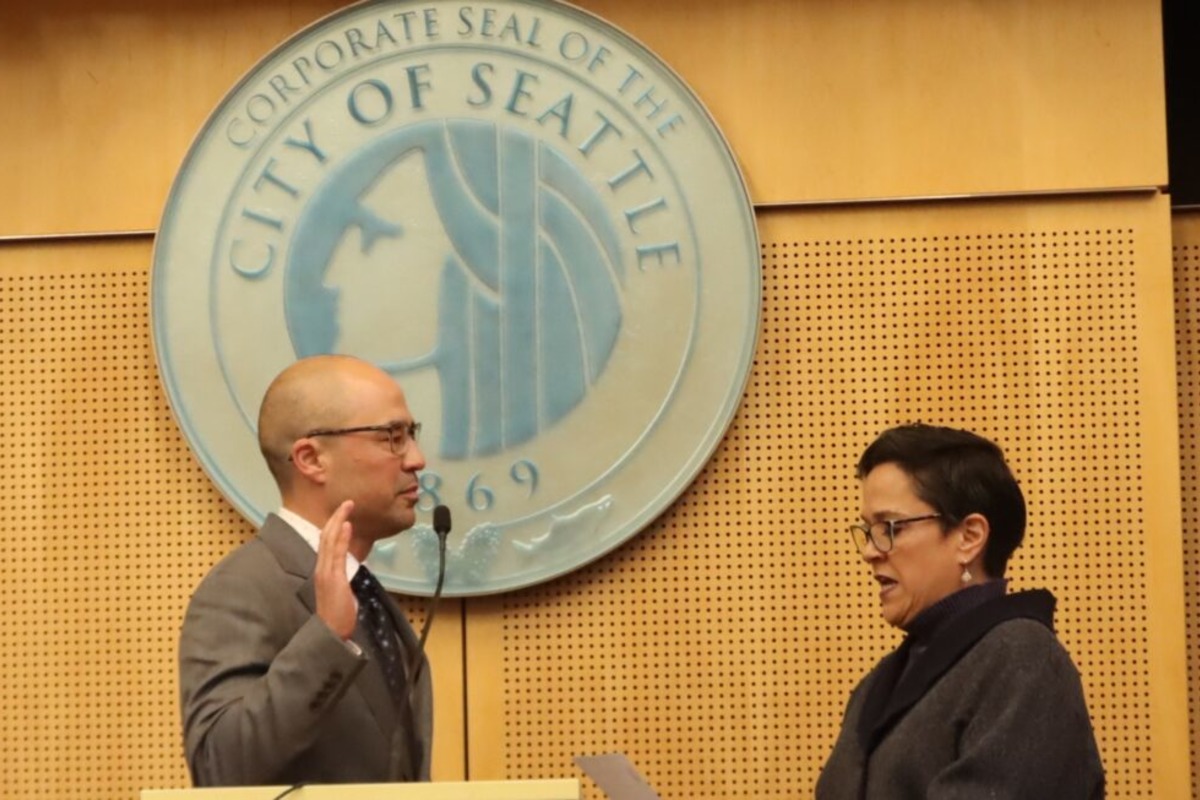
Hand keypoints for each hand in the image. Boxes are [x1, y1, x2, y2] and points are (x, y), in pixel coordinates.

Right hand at [314, 500, 356, 639]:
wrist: (329, 635)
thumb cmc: (337, 618)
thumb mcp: (340, 593)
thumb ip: (342, 580)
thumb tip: (349, 573)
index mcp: (323, 571)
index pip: (326, 544)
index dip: (333, 527)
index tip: (342, 514)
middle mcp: (321, 569)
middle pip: (326, 537)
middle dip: (336, 518)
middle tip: (347, 502)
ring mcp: (326, 573)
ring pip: (330, 541)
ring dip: (339, 521)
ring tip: (347, 506)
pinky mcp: (333, 579)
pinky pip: (337, 554)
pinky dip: (341, 537)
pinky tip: (346, 525)